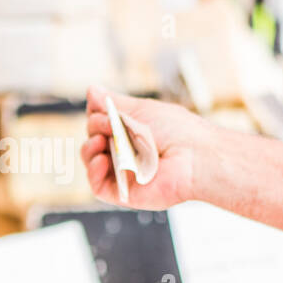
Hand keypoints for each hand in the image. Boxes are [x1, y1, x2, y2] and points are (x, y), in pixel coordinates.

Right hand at [82, 85, 213, 209]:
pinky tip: (100, 161)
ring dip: (89, 149)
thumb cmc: (176, 130)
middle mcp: (127, 152)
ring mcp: (125, 173)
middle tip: (109, 124)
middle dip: (95, 127)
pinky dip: (93, 172)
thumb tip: (90, 90)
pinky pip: (98, 186)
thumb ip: (113, 103)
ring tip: (100, 141)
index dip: (96, 114)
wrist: (194, 156)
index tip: (102, 108)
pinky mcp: (124, 193)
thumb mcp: (141, 109)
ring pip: (92, 162)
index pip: (101, 122)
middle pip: (94, 139)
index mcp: (132, 131)